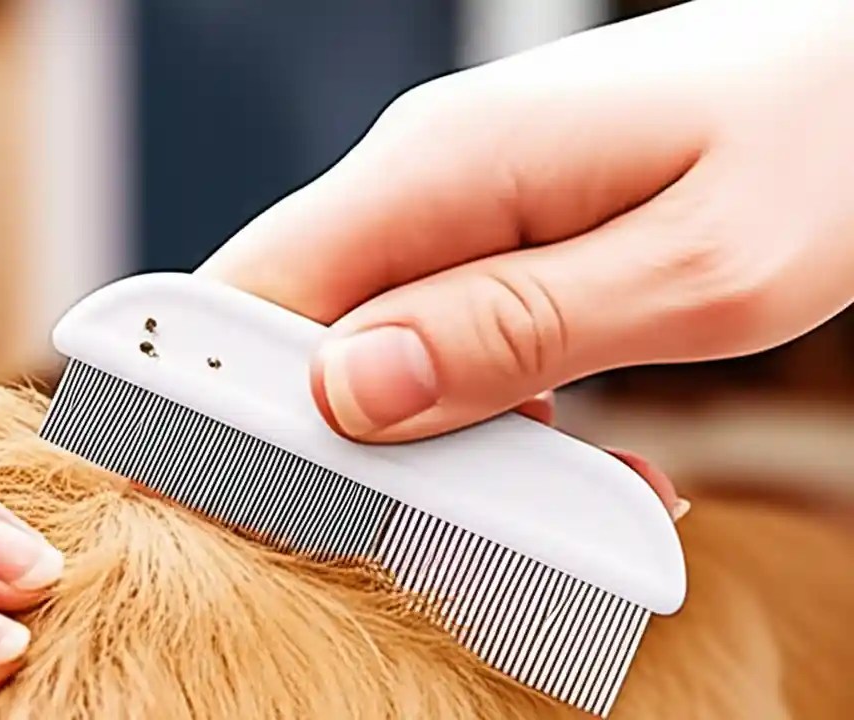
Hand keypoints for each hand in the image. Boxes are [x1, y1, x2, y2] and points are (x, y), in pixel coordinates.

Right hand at [199, 0, 853, 450]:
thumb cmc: (822, 140)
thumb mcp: (693, 273)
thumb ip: (511, 332)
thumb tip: (350, 391)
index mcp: (442, 166)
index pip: (256, 289)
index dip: (222, 399)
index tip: (260, 493)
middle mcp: (424, 168)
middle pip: (301, 321)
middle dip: (343, 434)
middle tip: (447, 508)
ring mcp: (455, 190)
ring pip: (373, 334)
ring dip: (432, 426)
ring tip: (552, 469)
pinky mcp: (493, 216)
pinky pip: (437, 318)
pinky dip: (478, 394)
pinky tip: (566, 425)